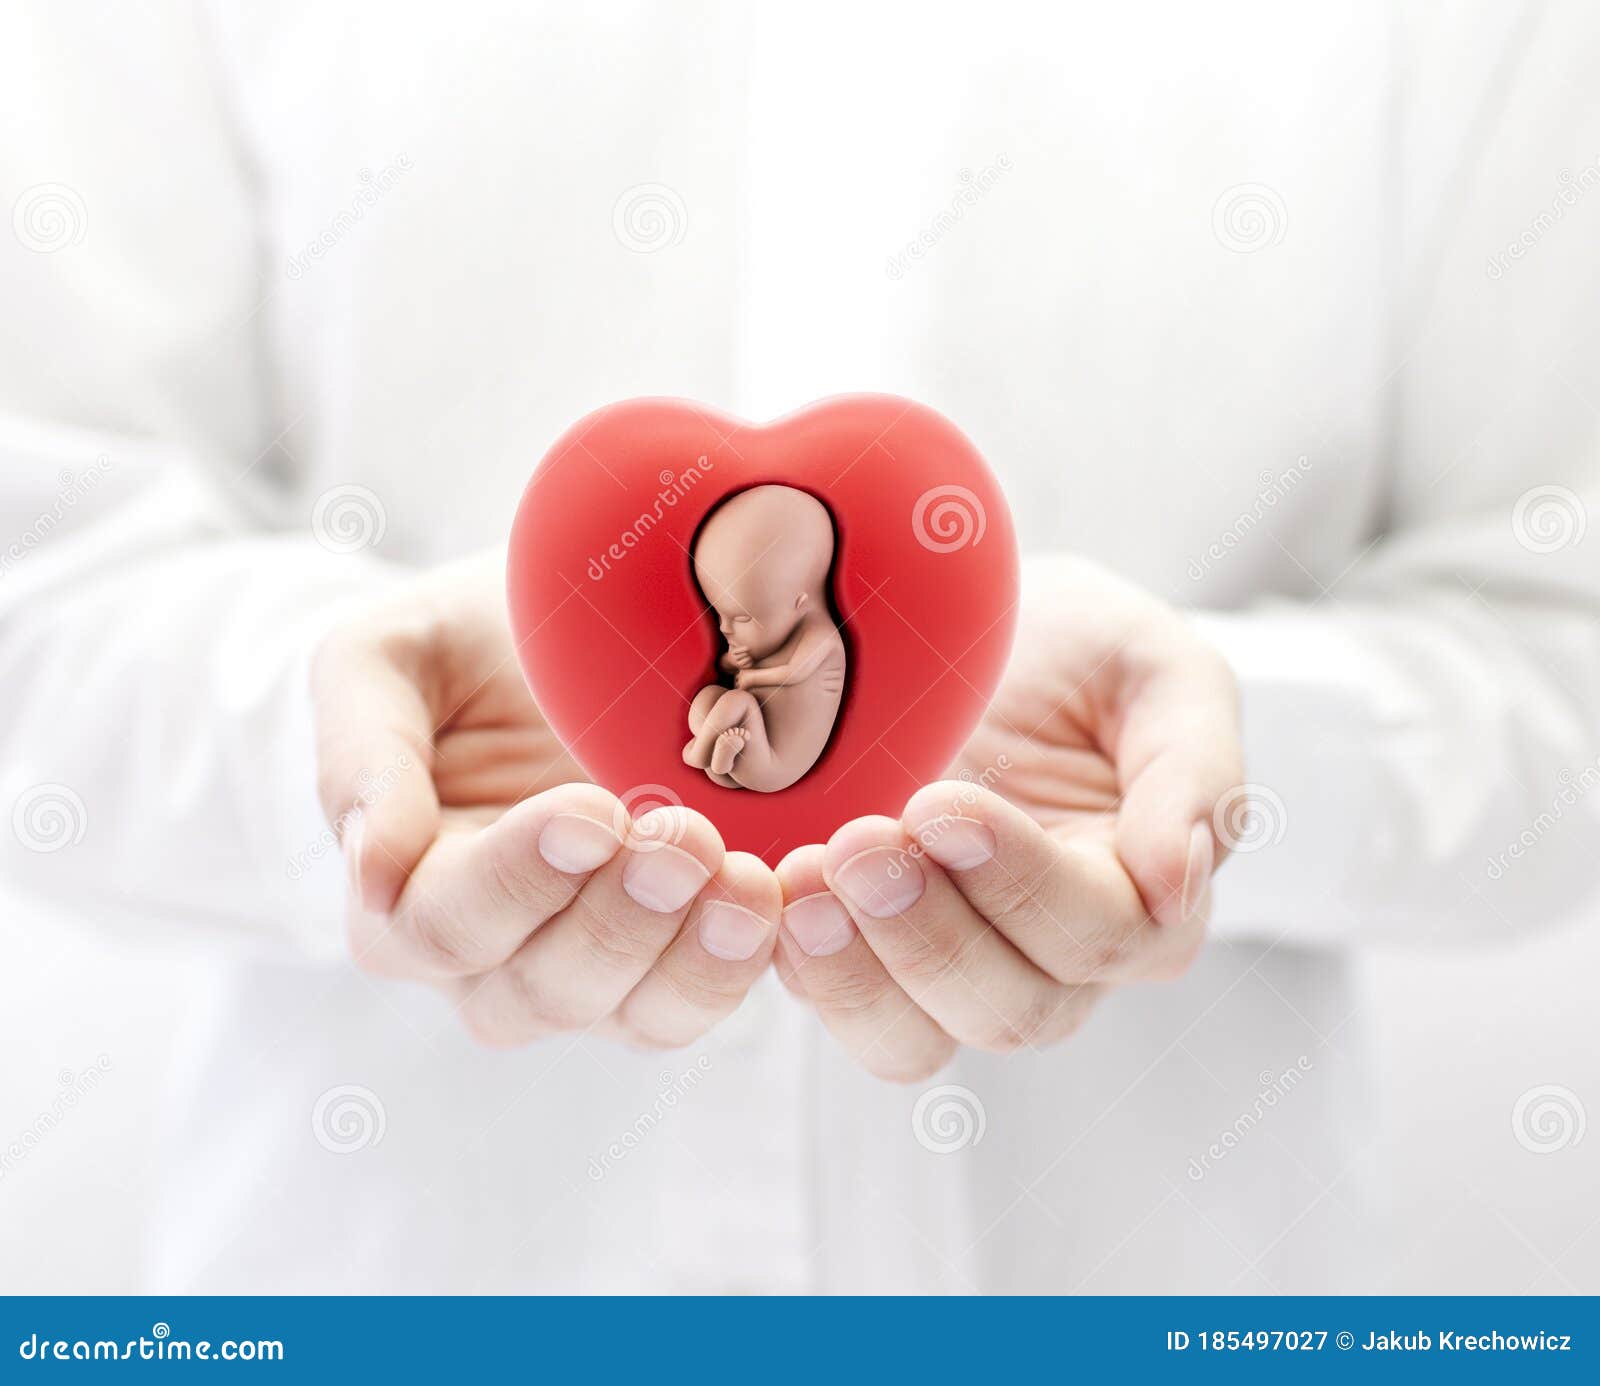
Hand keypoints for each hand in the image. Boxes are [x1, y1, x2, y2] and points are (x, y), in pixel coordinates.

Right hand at [311, 552, 779, 1048]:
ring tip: (749, 885)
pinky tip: (780, 901)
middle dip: (619, 918)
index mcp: (403, 895)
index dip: (517, 880)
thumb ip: (362, 752)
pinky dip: (744, 963)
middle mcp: (489, 961)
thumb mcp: (383, 661)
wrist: (546, 644)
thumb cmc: (453, 652)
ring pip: (630, 1014)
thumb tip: (369, 868)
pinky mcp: (667, 959)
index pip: (442, 924)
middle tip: (685, 837)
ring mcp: (586, 971)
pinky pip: (700, 999)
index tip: (591, 811)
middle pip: (543, 988)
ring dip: (692, 960)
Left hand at [772, 557, 1242, 1080]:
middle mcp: (1054, 958)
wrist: (975, 628)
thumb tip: (1181, 882)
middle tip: (857, 841)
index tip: (940, 803)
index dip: (1021, 884)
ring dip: (858, 974)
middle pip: (1010, 1010)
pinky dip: (803, 969)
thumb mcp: (1160, 670)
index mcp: (1142, 897)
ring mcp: (955, 963)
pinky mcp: (870, 953)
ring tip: (803, 885)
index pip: (1101, 934)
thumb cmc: (1081, 652)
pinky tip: (772, 898)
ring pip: (919, 1041)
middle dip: (930, 934)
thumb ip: (1195, 768)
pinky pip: (843, 1008)